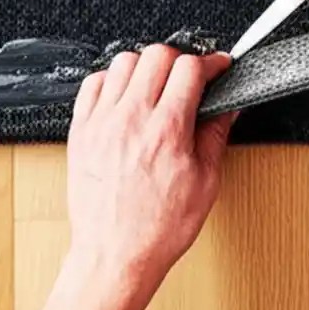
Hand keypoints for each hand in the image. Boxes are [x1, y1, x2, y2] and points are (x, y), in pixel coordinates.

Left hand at [6, 46, 237, 309]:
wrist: (114, 255)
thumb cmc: (157, 228)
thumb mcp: (205, 182)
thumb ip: (215, 135)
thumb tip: (227, 108)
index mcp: (166, 130)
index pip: (190, 68)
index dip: (211, 63)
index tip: (217, 68)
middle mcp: (131, 120)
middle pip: (157, 54)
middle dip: (180, 59)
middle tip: (189, 78)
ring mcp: (101, 122)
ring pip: (123, 61)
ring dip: (146, 66)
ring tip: (156, 86)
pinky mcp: (81, 131)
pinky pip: (93, 83)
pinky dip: (112, 81)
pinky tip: (125, 97)